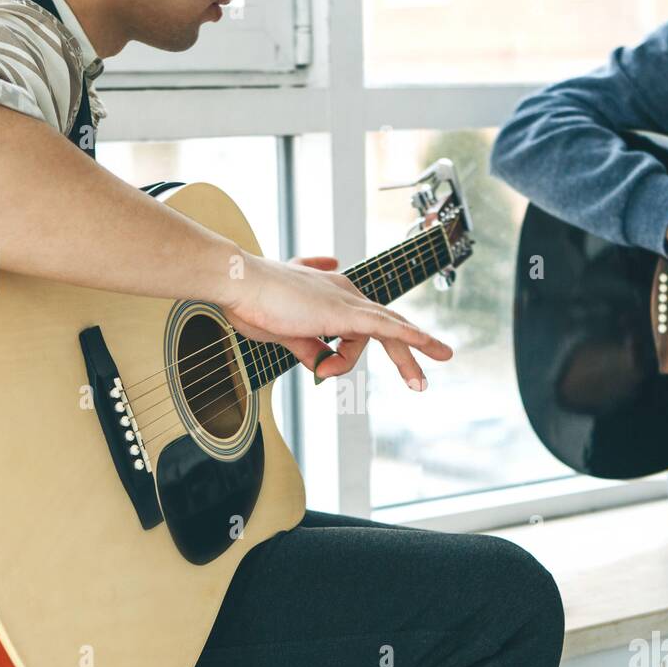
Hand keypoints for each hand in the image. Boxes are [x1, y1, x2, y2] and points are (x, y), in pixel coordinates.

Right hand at [220, 254, 452, 389]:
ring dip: (406, 359)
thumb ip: (310, 349)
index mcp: (331, 293)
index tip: (323, 373)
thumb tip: (325, 366)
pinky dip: (411, 336)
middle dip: (405, 355)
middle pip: (384, 327)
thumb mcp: (286, 335)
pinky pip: (386, 325)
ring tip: (418, 384)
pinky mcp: (345, 311)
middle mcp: (344, 292)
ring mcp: (346, 300)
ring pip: (388, 330)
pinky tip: (430, 344)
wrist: (238, 282)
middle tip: (419, 383)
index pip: (352, 333)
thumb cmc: (252, 303)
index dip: (341, 359)